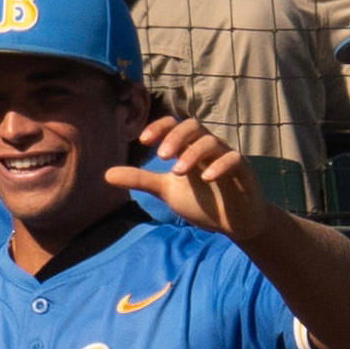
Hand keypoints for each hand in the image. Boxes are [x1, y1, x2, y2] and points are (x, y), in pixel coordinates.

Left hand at [107, 106, 281, 239]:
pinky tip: (204, 178)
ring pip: (211, 141)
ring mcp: (226, 157)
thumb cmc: (203, 202)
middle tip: (160, 157)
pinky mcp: (243, 171)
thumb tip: (106, 174)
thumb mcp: (167, 191)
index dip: (160, 128)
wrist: (234, 223)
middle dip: (176, 137)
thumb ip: (141, 180)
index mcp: (189, 148)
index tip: (143, 141)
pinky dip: (219, 166)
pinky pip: (233, 159)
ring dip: (192, 153)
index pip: (174, 125)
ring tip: (176, 172)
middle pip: (193, 126)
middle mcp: (207, 148)